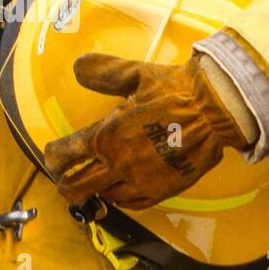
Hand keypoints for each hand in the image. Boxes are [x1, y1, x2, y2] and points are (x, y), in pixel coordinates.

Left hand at [43, 53, 249, 210]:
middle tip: (63, 179)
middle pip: (76, 187)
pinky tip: (116, 191)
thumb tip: (78, 66)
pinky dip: (118, 198)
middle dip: (64, 184)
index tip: (51, 157)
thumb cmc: (176, 89)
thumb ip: (103, 72)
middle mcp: (118, 163)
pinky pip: (130, 203)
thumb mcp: (135, 73)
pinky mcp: (161, 191)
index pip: (65, 155)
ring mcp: (140, 181)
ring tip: (90, 184)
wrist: (217, 110)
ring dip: (93, 191)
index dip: (53, 158)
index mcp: (107, 135)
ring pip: (103, 197)